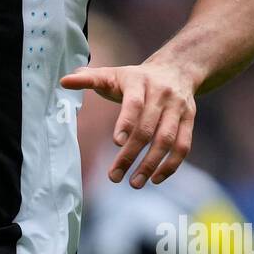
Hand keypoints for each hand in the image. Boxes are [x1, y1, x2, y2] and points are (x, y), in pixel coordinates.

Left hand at [59, 61, 196, 187]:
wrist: (175, 69)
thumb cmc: (134, 78)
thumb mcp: (112, 74)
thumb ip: (88, 78)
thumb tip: (64, 81)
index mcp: (139, 81)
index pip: (134, 103)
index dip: (126, 122)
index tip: (116, 143)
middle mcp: (161, 94)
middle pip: (148, 127)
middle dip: (131, 154)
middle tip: (114, 176)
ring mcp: (178, 107)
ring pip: (167, 139)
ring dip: (151, 164)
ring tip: (135, 183)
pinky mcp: (189, 119)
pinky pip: (183, 145)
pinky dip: (171, 164)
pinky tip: (155, 178)